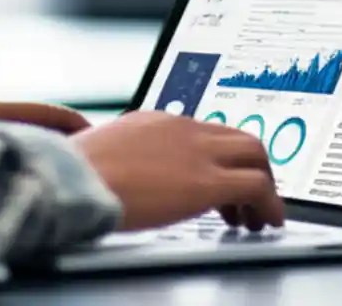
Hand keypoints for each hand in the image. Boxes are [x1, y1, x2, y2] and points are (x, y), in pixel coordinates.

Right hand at [71, 110, 283, 231]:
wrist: (71, 180)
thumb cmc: (74, 174)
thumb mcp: (99, 154)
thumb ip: (122, 159)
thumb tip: (120, 177)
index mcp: (155, 121)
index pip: (205, 131)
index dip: (220, 159)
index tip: (221, 180)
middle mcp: (182, 127)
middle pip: (240, 137)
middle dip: (252, 168)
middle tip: (249, 199)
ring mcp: (197, 151)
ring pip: (256, 154)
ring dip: (265, 186)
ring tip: (259, 216)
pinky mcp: (206, 181)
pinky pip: (257, 186)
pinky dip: (270, 204)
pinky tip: (266, 221)